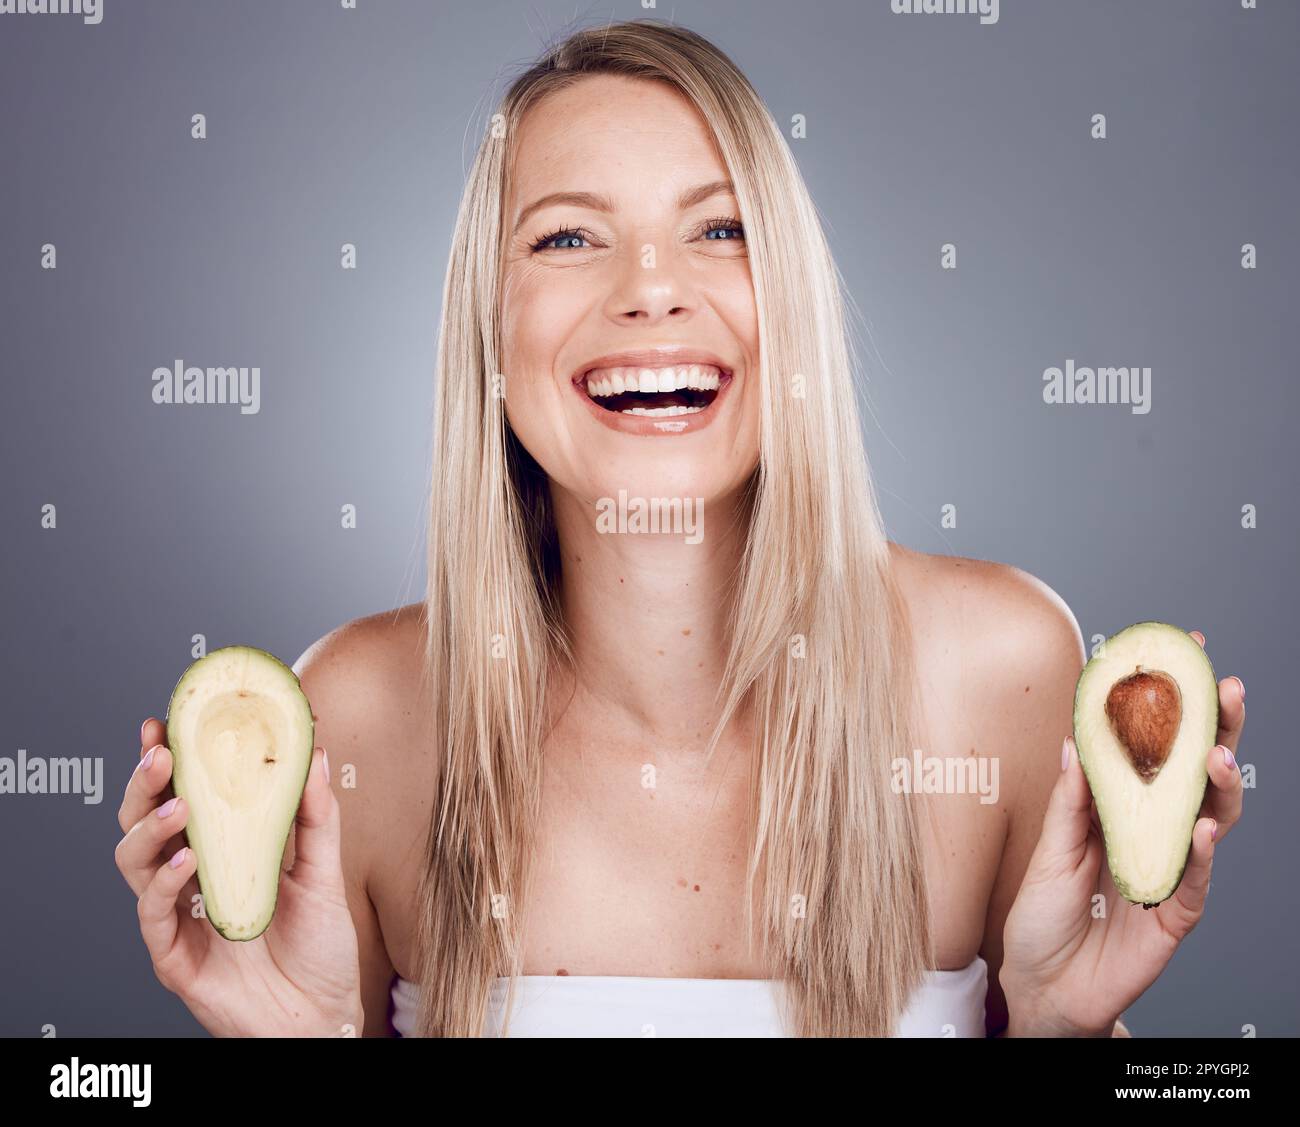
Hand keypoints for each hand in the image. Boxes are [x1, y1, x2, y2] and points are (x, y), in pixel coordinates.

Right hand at [115, 717, 363, 1035]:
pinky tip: (187, 861)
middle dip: (145, 782)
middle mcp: (189, 879)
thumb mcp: (326, 871)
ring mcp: (176, 917)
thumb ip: (316, 814)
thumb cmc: (319, 945)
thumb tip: (314, 750)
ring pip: (132, 861)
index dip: (167, 760)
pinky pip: (151, 914)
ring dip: (150, 826)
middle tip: (162, 751)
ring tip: (182, 804)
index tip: (166, 721)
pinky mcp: (172, 956)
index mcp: (220, 852)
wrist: (324, 1013)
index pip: (180, 796)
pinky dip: (163, 882)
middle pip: (142, 820)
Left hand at [1000, 631, 1244, 1035]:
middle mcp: (1155, 835)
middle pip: (1195, 776)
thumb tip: (1075, 740)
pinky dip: (1201, 855)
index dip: (1173, 710)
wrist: (1040, 984)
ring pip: (1209, 822)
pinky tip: (1202, 831)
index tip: (1184, 659)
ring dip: (1215, 787)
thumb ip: (1069, 801)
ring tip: (1216, 757)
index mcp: (1125, 811)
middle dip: (1217, 731)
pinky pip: (1196, 881)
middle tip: (1227, 690)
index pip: (1157, 753)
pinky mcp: (1174, 916)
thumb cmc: (1043, 916)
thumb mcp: (1049, 849)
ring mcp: (1170, 873)